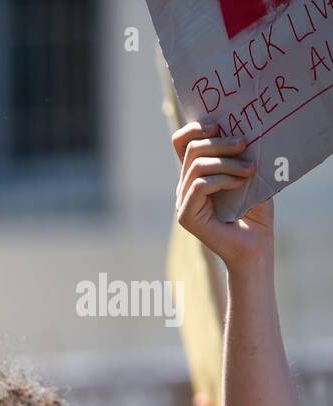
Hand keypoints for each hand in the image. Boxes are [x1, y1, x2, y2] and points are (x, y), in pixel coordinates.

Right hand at [173, 122, 273, 270]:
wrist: (256, 247)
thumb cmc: (256, 213)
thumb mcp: (251, 176)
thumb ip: (241, 156)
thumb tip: (243, 129)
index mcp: (196, 175)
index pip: (181, 143)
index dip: (194, 128)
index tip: (219, 124)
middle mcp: (184, 187)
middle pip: (191, 149)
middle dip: (220, 142)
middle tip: (245, 143)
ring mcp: (183, 202)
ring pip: (196, 166)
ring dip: (226, 162)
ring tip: (250, 170)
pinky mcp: (186, 216)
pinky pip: (199, 186)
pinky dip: (222, 180)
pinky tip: (240, 184)